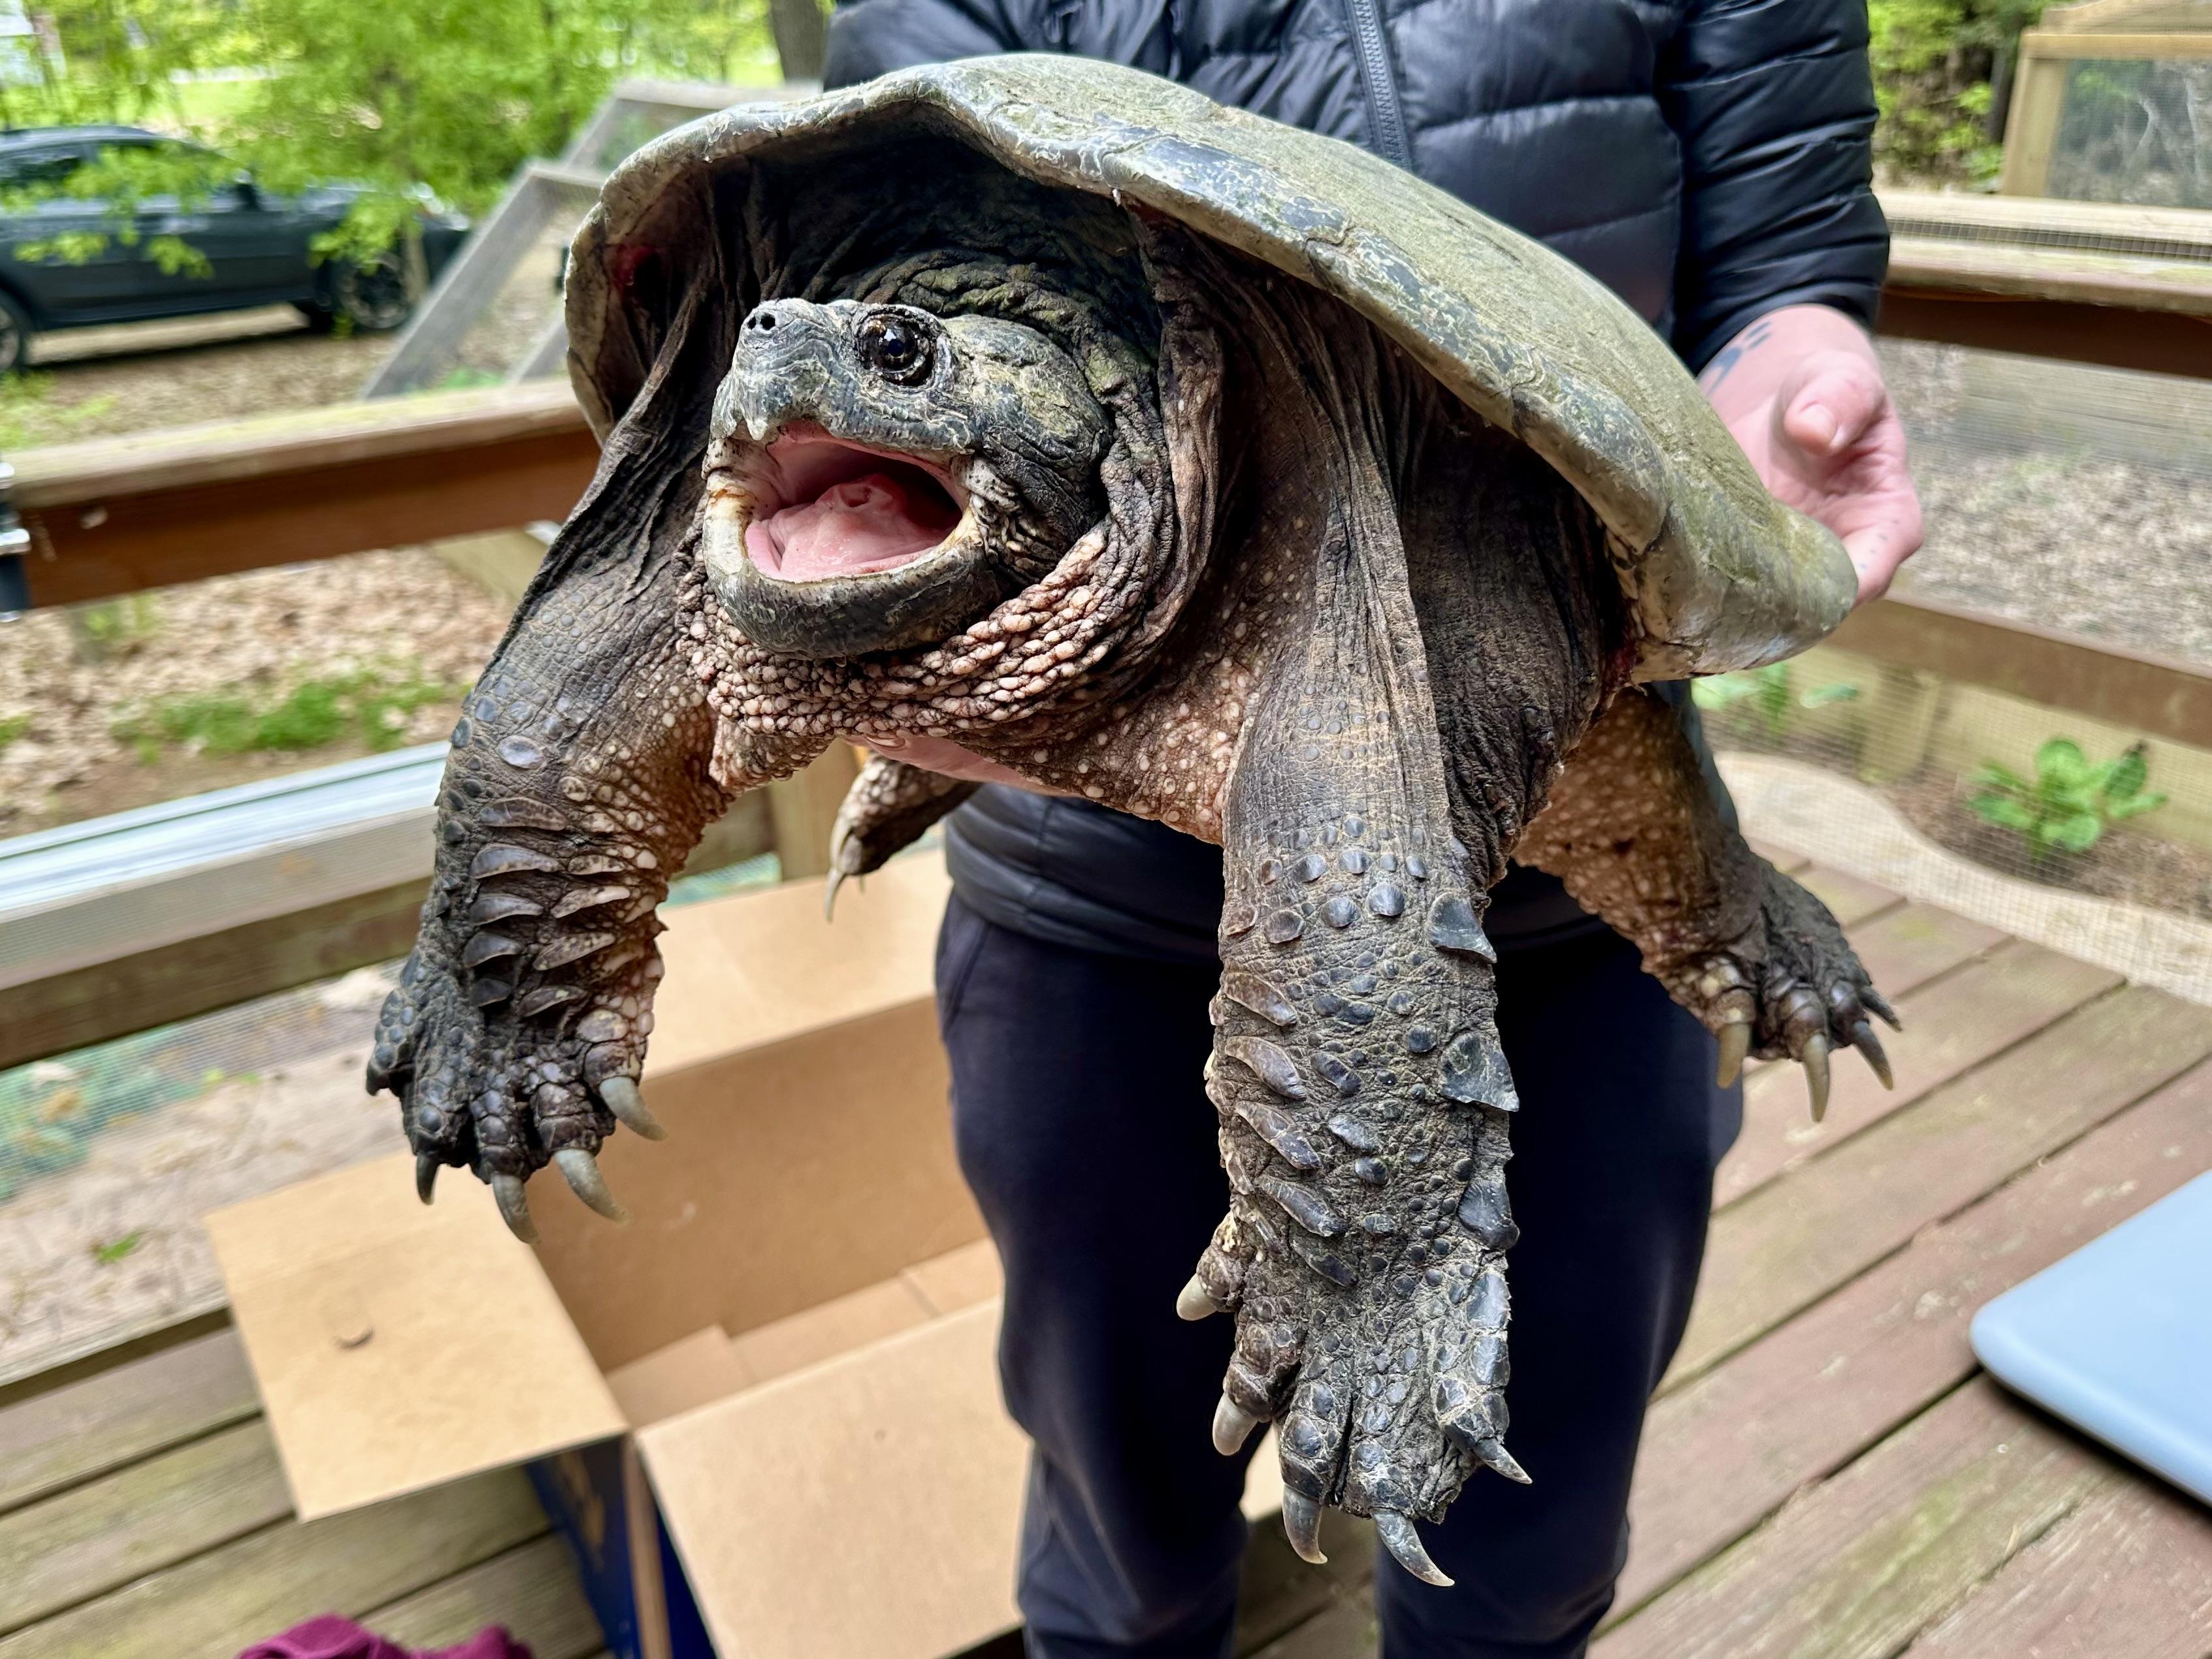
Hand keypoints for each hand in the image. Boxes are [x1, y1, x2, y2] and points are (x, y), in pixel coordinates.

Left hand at [1700, 305, 1923, 603]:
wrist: (1777, 403)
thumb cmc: (1823, 389)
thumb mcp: (1839, 379)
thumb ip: (1839, 399)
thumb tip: (1813, 431)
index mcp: (1887, 524)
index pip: (1871, 574)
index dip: (1836, 590)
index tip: (1789, 586)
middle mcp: (1845, 561)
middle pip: (1812, 609)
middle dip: (1769, 611)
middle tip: (1716, 594)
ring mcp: (1794, 573)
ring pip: (1766, 612)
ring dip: (1728, 606)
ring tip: (1683, 589)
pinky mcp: (1749, 572)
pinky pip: (1727, 595)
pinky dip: (1700, 589)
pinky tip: (1664, 580)